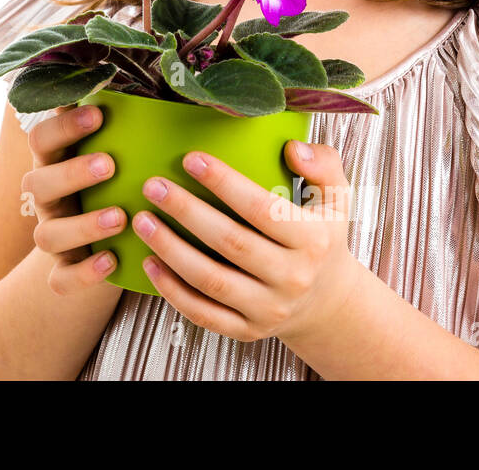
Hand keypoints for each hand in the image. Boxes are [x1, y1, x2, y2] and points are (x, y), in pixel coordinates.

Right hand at [20, 104, 127, 295]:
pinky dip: (82, 273)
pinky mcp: (64, 273)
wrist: (109, 250)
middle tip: (110, 164)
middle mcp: (48, 200)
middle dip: (71, 172)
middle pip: (36, 183)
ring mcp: (54, 238)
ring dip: (82, 225)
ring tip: (120, 218)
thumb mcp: (122, 154)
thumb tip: (172, 82)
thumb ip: (131, 125)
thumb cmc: (122, 187)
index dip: (63, 125)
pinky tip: (111, 262)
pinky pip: (60, 280)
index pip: (42, 138)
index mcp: (56, 164)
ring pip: (46, 235)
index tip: (99, 113)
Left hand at [131, 139, 360, 343]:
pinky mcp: (246, 331)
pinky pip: (202, 313)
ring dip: (170, 249)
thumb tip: (294, 147)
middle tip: (153, 186)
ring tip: (141, 220)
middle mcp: (292, 278)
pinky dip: (172, 290)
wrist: (327, 304)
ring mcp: (268, 309)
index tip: (191, 158)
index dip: (225, 183)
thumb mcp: (337, 200)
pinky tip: (149, 262)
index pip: (263, 209)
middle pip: (230, 243)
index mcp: (313, 241)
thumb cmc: (320, 239)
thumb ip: (323, 166)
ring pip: (210, 280)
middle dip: (186, 211)